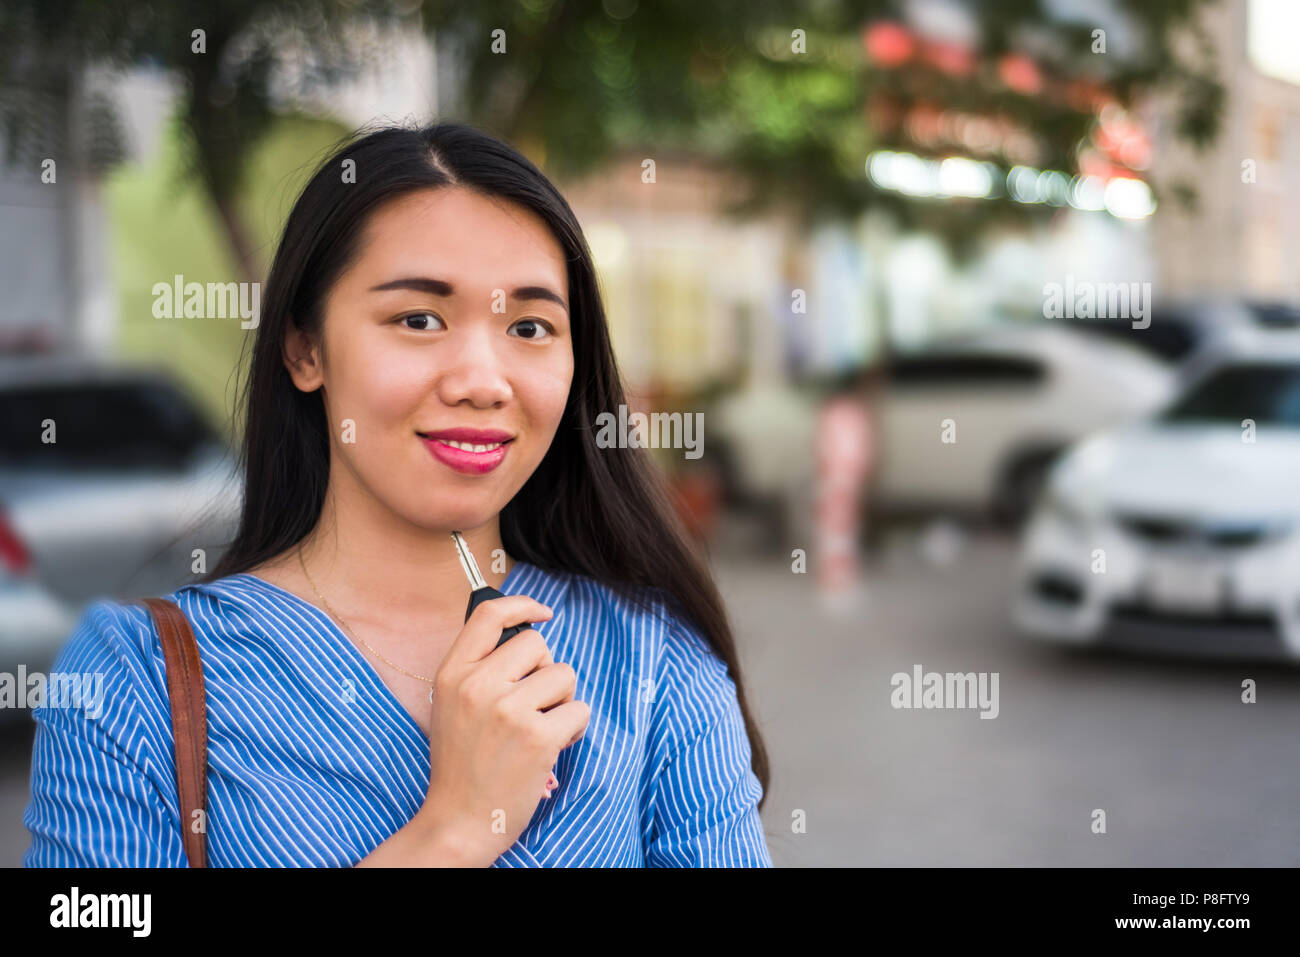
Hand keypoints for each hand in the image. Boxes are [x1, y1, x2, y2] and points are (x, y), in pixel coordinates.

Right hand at [420, 595, 590, 865]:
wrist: (459, 822)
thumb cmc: (462, 763)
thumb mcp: (451, 705)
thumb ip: (480, 668)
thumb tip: (528, 633)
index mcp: (452, 674)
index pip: (489, 615)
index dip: (523, 606)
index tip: (543, 614)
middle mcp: (478, 686)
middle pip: (538, 644)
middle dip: (546, 670)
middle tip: (533, 703)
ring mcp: (508, 711)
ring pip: (564, 675)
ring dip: (562, 701)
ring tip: (540, 728)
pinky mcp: (537, 737)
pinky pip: (580, 709)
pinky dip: (575, 728)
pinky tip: (553, 747)